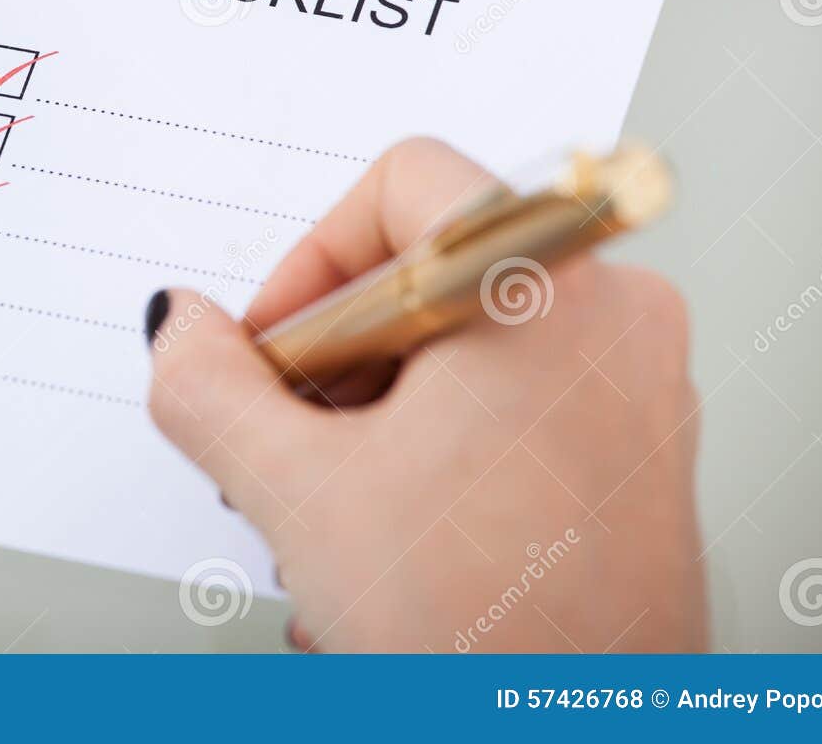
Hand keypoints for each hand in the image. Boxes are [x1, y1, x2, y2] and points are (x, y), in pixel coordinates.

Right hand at [145, 138, 705, 651]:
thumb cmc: (490, 638)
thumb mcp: (301, 494)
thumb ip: (210, 389)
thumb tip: (180, 330)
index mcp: (547, 289)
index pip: (404, 182)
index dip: (312, 258)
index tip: (274, 343)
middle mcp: (617, 319)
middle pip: (432, 274)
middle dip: (333, 360)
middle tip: (291, 437)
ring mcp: (640, 387)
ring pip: (469, 347)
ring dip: (374, 417)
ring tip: (335, 506)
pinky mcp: (642, 450)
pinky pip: (516, 401)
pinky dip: (437, 445)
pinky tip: (390, 530)